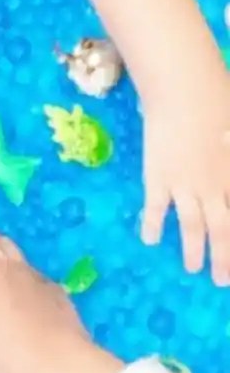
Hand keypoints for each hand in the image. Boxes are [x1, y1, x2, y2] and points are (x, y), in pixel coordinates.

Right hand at [139, 65, 229, 284]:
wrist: (185, 91)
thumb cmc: (222, 103)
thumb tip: (227, 186)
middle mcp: (214, 187)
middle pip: (222, 230)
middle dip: (224, 258)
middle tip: (222, 280)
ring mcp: (184, 185)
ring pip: (191, 226)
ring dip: (193, 250)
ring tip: (192, 269)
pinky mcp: (158, 178)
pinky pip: (155, 208)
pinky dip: (152, 225)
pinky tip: (149, 240)